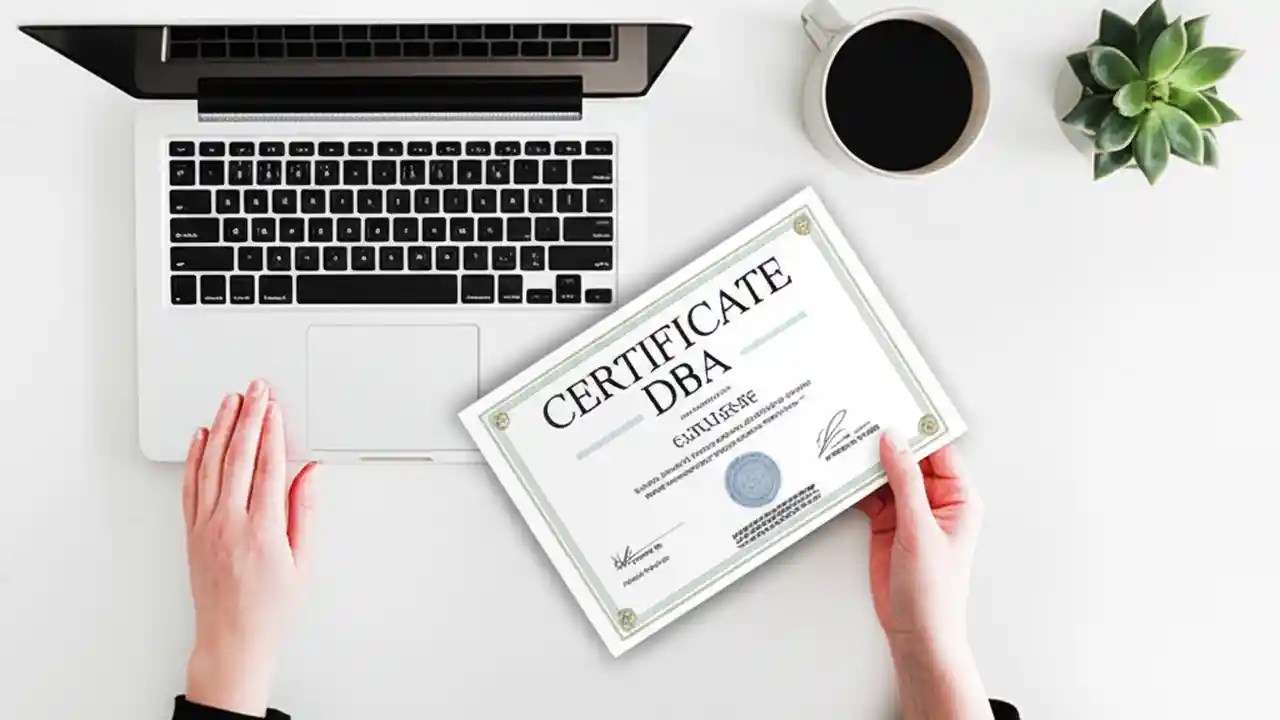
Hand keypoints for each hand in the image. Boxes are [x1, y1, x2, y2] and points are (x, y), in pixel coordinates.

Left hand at [181, 379, 317, 715]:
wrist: (232, 641)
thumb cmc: (270, 610)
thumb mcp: (303, 563)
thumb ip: (305, 512)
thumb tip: (309, 474)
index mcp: (262, 531)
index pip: (267, 466)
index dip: (272, 431)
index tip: (276, 407)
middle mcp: (229, 524)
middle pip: (237, 456)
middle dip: (248, 417)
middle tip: (256, 390)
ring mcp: (206, 526)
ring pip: (210, 464)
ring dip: (220, 427)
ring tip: (231, 401)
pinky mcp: (192, 533)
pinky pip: (191, 485)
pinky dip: (195, 457)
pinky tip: (200, 437)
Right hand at [857, 430, 989, 719]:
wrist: (917, 633)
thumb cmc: (936, 593)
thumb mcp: (920, 530)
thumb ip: (905, 482)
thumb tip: (894, 442)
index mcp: (958, 498)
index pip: (938, 452)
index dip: (917, 431)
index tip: (895, 408)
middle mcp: (934, 501)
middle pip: (907, 460)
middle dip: (886, 443)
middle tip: (861, 420)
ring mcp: (908, 512)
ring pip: (885, 476)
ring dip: (866, 465)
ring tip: (845, 444)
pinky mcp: (886, 525)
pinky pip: (869, 496)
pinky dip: (854, 488)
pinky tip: (840, 477)